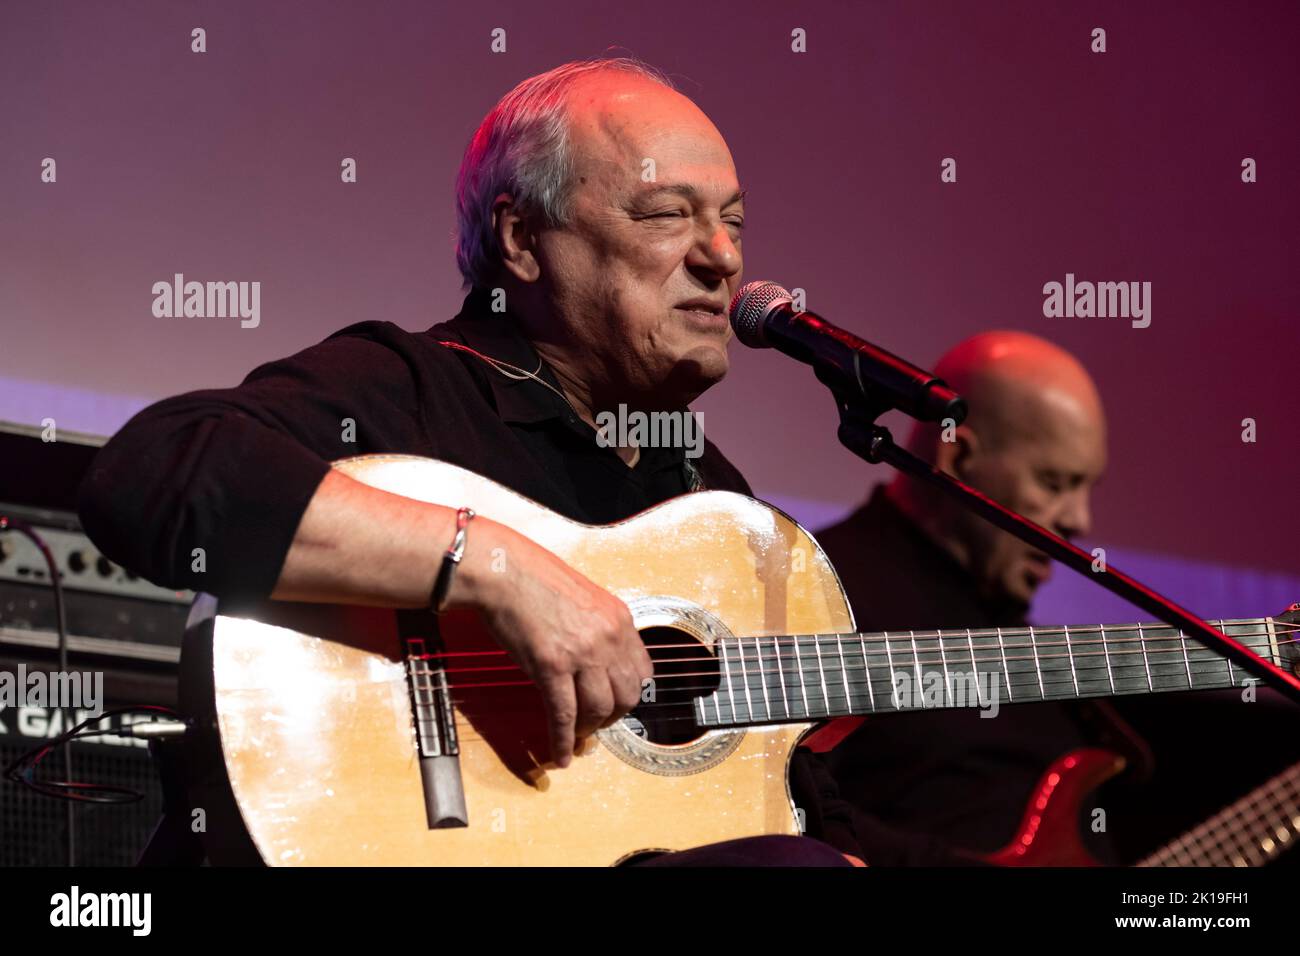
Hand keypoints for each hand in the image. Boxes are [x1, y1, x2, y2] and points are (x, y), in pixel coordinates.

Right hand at [450, 519, 652, 767]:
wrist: (502, 571)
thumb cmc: (534, 578)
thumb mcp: (583, 598)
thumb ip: (597, 627)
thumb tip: (597, 660)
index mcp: (618, 619)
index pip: (643, 670)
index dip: (630, 695)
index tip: (617, 704)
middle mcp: (608, 637)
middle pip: (627, 695)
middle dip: (612, 716)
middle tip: (596, 723)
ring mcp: (582, 653)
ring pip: (599, 709)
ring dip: (588, 729)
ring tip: (577, 736)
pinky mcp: (551, 666)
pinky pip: (564, 714)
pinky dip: (563, 740)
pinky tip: (561, 754)